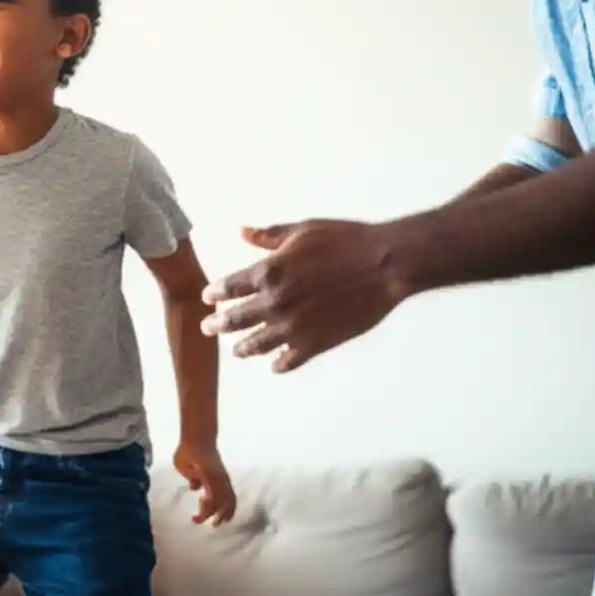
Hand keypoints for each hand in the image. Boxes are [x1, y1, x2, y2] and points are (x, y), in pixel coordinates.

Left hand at [173, 440, 235, 526]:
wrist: (199, 438)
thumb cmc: (187, 451)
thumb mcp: (182, 464)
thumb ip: (190, 476)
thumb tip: (195, 488)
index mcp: (209, 477)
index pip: (212, 500)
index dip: (205, 512)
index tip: (195, 518)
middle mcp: (220, 479)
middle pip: (223, 503)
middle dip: (217, 516)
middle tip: (209, 525)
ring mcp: (224, 478)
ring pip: (231, 499)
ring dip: (226, 512)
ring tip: (220, 522)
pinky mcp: (224, 477)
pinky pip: (231, 494)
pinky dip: (229, 505)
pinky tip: (222, 512)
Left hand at [200, 220, 410, 372]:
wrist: (386, 265)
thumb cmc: (346, 241)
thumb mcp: (303, 230)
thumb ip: (269, 236)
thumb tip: (243, 232)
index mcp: (268, 272)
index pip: (229, 287)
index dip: (215, 293)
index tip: (208, 298)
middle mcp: (274, 302)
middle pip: (234, 319)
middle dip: (217, 324)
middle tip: (208, 328)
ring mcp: (293, 326)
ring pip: (257, 344)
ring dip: (243, 348)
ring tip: (237, 350)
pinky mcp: (315, 343)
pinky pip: (288, 361)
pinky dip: (279, 364)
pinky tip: (274, 365)